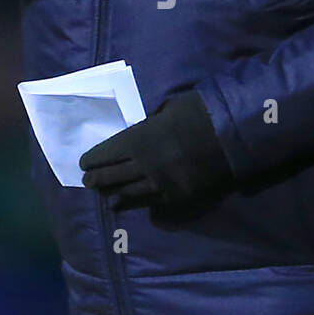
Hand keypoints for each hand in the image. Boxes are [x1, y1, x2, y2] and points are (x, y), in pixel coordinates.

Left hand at [79, 91, 233, 208]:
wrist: (229, 137)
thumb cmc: (198, 113)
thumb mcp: (166, 110)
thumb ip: (148, 124)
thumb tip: (140, 132)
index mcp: (137, 138)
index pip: (105, 153)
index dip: (92, 160)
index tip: (84, 163)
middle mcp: (142, 164)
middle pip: (110, 176)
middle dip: (96, 179)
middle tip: (88, 181)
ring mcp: (158, 184)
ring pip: (126, 194)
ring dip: (111, 194)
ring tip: (104, 196)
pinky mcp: (174, 198)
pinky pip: (148, 204)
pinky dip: (133, 204)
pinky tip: (124, 204)